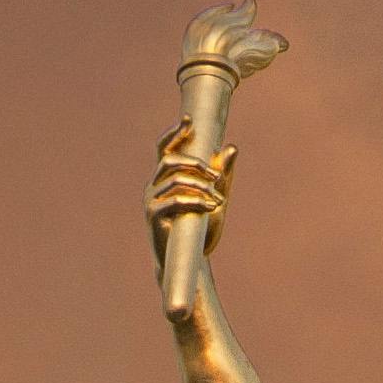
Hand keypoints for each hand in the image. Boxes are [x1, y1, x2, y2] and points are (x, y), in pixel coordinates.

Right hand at [147, 123, 235, 270]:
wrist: (188, 262)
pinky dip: (195, 202)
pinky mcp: (153, 216)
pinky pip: (175, 200)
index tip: (188, 120)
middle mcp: (154, 186)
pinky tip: (210, 207)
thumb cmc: (200, 231)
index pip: (165, 149)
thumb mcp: (215, 199)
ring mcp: (151, 200)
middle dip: (194, 163)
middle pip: (169, 160)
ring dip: (200, 187)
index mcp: (164, 179)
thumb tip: (231, 147)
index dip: (174, 133)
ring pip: (175, 180)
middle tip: (216, 175)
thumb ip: (222, 176)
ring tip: (217, 199)